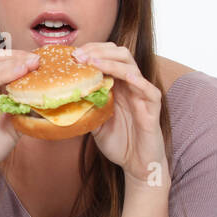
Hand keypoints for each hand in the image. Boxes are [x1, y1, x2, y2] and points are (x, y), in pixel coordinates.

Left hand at [76, 43, 169, 188]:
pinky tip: (124, 77)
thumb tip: (63, 99)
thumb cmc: (119, 143)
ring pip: (131, 67)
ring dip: (111, 62)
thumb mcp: (95, 123)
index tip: (72, 55)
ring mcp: (142, 94)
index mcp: (117, 85)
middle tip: (79, 56)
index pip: (107, 57)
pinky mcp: (153, 107)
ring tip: (93, 61)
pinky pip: (148, 89)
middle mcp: (130, 85)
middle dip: (98, 51)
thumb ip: (85, 108)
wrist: (137, 164)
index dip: (91, 51)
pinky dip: (137, 81)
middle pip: (119, 55)